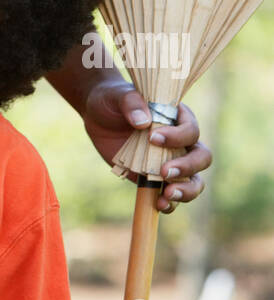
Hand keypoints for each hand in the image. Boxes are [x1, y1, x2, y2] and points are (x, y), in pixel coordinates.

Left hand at [82, 80, 211, 212]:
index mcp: (178, 117)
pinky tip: (159, 204)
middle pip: (201, 157)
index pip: (191, 130)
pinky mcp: (157, 177)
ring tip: (167, 194)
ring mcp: (171, 161)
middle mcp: (181, 141)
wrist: (98, 116)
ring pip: (194, 180)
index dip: (177, 137)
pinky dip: (171, 203)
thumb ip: (131, 103)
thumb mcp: (117, 96)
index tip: (153, 138)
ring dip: (186, 190)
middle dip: (187, 167)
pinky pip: (173, 194)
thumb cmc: (112, 99)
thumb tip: (144, 122)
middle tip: (164, 171)